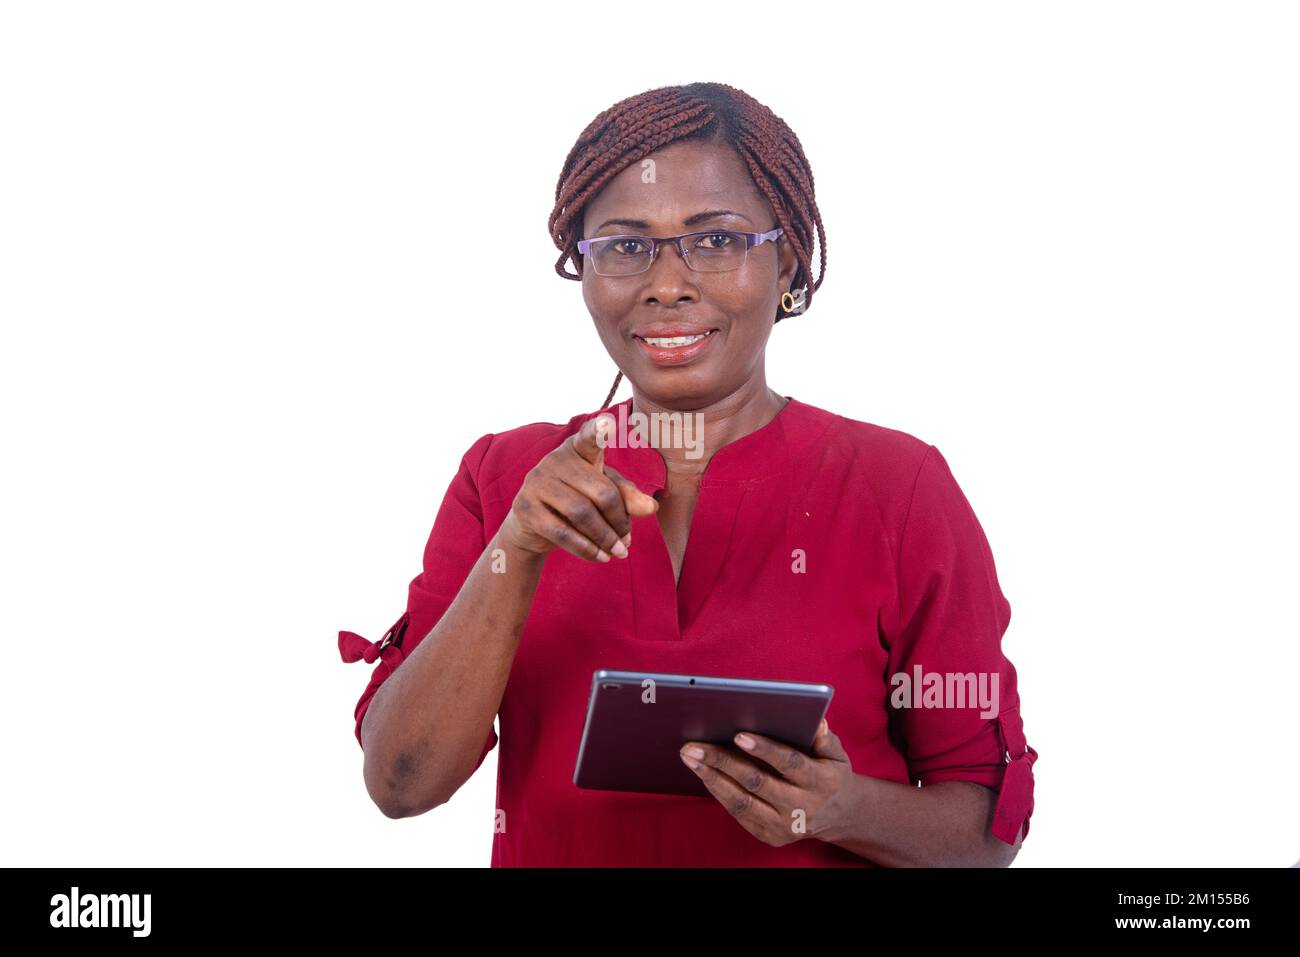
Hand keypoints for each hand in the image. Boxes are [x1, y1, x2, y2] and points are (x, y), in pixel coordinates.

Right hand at [499, 412, 658, 562]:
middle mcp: (555, 460)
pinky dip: (587, 549)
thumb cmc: (576, 502)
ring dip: (606, 538)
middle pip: (602, 492)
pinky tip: (601, 557)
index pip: (590, 437)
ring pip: (582, 514)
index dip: (599, 430)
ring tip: (620, 553)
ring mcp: (536, 482)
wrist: (532, 527)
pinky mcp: (525, 508)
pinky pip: (562, 532)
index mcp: (577, 449)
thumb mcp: (604, 495)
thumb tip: (651, 508)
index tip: (608, 422)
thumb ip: (627, 497)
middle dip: (620, 522)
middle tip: (628, 542)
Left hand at [679, 719, 858, 846]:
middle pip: (757, 782)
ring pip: (742, 801)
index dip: (765, 749)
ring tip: (690, 758)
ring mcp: (784, 825)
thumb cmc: (831, 774)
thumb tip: (815, 721)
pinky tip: (704, 774)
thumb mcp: (836, 754)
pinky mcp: (770, 836)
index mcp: (820, 782)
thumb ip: (824, 737)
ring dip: (712, 778)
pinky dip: (719, 792)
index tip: (739, 735)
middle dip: (722, 761)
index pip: (790, 763)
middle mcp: (801, 807)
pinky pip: (739, 814)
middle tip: (695, 745)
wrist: (839, 815)